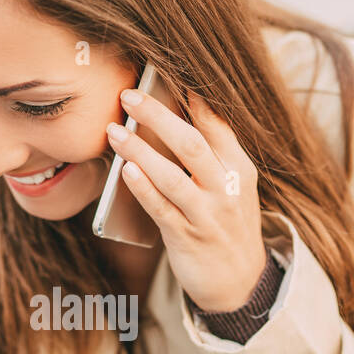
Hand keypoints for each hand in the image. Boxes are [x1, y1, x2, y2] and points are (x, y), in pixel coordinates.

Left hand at [107, 87, 266, 310]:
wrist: (240, 281)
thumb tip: (172, 115)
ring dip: (139, 150)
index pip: (216, 124)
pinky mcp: (187, 237)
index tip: (166, 72)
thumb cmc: (226, 224)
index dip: (192, 97)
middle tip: (128, 96)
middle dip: (157, 116)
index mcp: (239, 168)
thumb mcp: (232, 186)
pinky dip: (143, 188)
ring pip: (172, 175)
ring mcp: (207, 214)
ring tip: (113, 131)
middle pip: (190, 143)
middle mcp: (226, 188)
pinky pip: (161, 208)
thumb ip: (211, 155)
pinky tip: (126, 170)